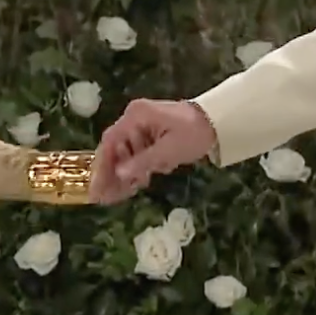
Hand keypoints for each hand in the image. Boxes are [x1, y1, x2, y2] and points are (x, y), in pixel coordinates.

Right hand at [92, 99, 217, 203]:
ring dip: (128, 172)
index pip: (110, 142)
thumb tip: (119, 174)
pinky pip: (138, 151)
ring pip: (126, 152)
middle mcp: (134, 118)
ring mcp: (143, 125)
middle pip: (116, 148)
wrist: (218, 121)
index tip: (97, 189)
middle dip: (114, 174)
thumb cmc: (194, 133)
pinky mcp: (152, 132)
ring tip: (130, 191)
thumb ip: (142, 162)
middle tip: (109, 198)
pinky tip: (143, 180)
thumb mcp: (169, 151)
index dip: (102, 167)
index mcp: (136, 116)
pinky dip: (139, 166)